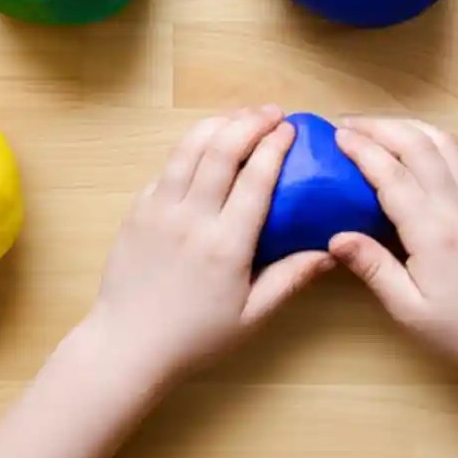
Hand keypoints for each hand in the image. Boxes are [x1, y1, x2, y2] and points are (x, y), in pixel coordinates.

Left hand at [86, 106, 334, 379]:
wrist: (127, 345)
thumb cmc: (195, 337)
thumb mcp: (251, 316)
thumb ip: (290, 278)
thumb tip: (330, 251)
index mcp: (225, 245)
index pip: (255, 178)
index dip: (275, 146)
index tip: (291, 128)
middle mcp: (191, 218)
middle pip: (221, 149)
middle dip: (249, 121)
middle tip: (271, 113)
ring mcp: (158, 210)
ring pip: (188, 148)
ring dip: (218, 124)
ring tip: (240, 117)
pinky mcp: (136, 210)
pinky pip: (166, 167)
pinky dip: (189, 148)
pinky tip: (204, 146)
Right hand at [329, 118, 457, 379]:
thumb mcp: (408, 309)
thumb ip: (373, 267)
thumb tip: (335, 237)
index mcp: (433, 231)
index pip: (391, 174)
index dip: (362, 149)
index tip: (336, 135)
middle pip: (417, 144)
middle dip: (380, 127)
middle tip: (348, 125)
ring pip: (443, 143)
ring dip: (408, 127)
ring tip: (378, 129)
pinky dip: (432, 140)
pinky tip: (415, 148)